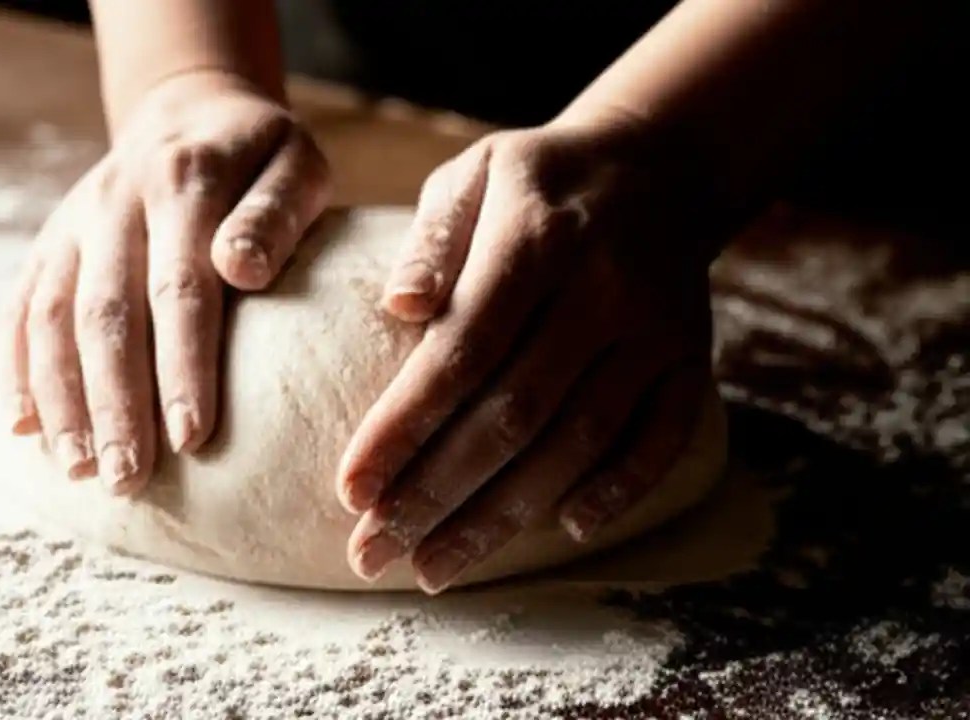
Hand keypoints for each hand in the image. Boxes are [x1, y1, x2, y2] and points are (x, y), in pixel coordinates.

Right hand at [8, 70, 330, 493]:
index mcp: (185, 183)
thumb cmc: (260, 157)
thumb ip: (277, 213)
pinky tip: (23, 429)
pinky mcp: (49, 243)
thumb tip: (243, 270)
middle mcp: (116, 202)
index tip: (191, 437)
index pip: (180, 287)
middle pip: (107, 314)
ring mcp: (73, 223)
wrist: (186, 110)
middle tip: (127, 479)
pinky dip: (16, 369)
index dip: (183, 365)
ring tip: (78, 470)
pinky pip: (19, 308)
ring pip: (53, 317)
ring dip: (61, 398)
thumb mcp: (296, 162)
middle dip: (114, 403)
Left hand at [337, 115, 721, 592]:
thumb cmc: (536, 180)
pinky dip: (616, 490)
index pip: (462, 351)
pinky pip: (662, 439)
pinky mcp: (690, 360)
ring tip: (434, 567)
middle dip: (436, 494)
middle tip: (372, 551)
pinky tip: (558, 531)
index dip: (404, 426)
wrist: (660, 164)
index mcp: (535, 238)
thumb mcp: (472, 175)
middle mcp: (602, 291)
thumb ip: (431, 240)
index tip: (349, 490)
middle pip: (514, 414)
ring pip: (577, 443)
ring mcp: (654, 331)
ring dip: (503, 516)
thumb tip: (398, 307)